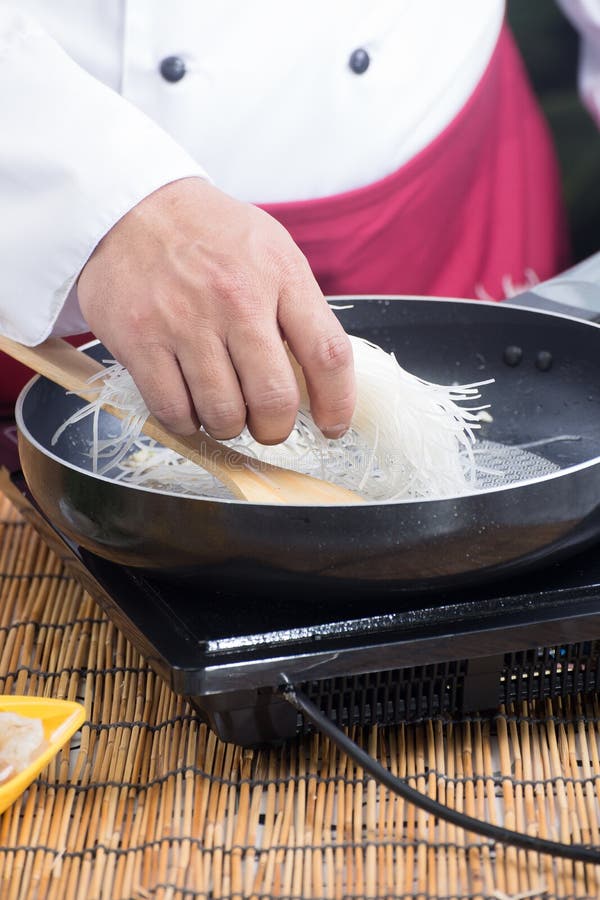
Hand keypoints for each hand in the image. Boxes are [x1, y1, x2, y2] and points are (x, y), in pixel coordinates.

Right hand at [77, 177, 354, 443]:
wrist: (131, 206)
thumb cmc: (211, 236)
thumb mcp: (272, 251)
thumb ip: (298, 309)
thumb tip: (319, 382)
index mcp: (279, 275)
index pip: (327, 354)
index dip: (337, 404)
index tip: (332, 427)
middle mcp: (235, 299)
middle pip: (274, 398)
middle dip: (275, 428)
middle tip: (267, 426)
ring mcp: (184, 322)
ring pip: (223, 414)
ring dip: (229, 426)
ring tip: (224, 410)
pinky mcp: (139, 340)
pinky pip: (173, 411)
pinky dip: (186, 423)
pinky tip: (189, 407)